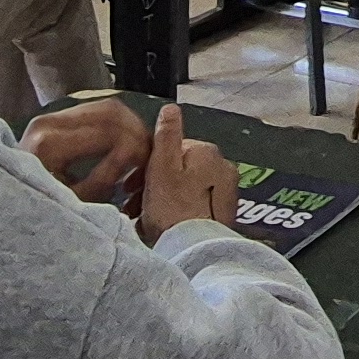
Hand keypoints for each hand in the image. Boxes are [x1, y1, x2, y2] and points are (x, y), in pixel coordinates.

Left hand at [19, 100, 151, 203]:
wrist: (2, 205)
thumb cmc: (35, 209)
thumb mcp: (72, 203)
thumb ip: (103, 182)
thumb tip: (132, 163)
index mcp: (49, 144)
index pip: (108, 132)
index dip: (134, 149)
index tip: (144, 168)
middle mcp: (48, 122)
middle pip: (110, 112)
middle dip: (137, 133)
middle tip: (149, 156)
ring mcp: (50, 117)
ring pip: (107, 107)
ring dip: (130, 126)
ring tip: (141, 151)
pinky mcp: (55, 118)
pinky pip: (97, 111)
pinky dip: (118, 125)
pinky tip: (126, 145)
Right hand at [135, 104, 241, 241]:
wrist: (192, 250)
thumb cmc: (172, 208)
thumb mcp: (162, 167)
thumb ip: (167, 135)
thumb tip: (171, 108)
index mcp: (207, 153)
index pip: (173, 149)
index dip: (148, 164)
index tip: (131, 184)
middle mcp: (223, 168)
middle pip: (180, 169)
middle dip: (153, 183)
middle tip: (133, 202)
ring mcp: (227, 193)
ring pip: (186, 189)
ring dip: (163, 199)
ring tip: (144, 218)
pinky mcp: (224, 215)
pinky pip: (195, 206)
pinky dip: (179, 212)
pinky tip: (163, 226)